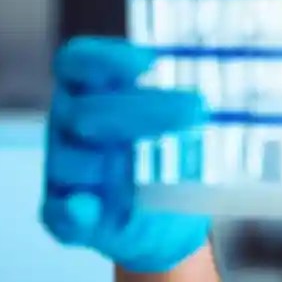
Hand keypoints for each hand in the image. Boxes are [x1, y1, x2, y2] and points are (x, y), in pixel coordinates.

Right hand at [41, 36, 209, 272]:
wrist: (162, 223)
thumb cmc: (169, 155)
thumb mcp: (180, 124)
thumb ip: (187, 103)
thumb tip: (223, 89)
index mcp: (90, 91)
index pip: (78, 63)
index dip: (106, 58)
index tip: (150, 62)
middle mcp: (70, 125)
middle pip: (86, 111)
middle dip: (140, 111)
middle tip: (197, 109)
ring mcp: (63, 171)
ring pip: (70, 161)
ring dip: (114, 164)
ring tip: (165, 168)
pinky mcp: (64, 215)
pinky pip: (58, 212)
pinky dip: (72, 211)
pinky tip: (87, 209)